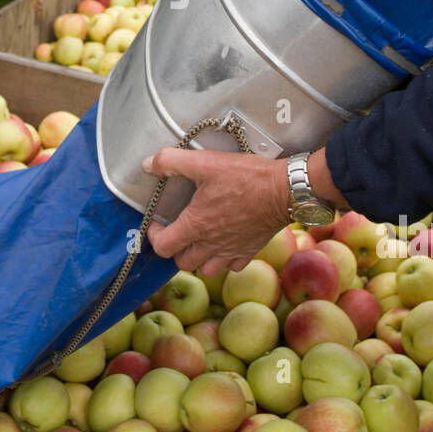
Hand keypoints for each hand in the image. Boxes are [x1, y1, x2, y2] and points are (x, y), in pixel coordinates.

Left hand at [141, 148, 288, 275]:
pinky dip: (226, 260)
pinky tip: (226, 242)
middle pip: (182, 262)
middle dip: (176, 249)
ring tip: (201, 240)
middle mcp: (211, 245)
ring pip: (206, 269)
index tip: (159, 223)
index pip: (163, 247)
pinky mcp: (250, 251)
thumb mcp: (205, 162)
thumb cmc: (245, 178)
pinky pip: (232, 267)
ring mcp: (231, 251)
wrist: (284, 190)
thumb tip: (148, 164)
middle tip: (179, 230)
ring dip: (200, 259)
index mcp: (196, 226)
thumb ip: (171, 162)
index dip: (155, 237)